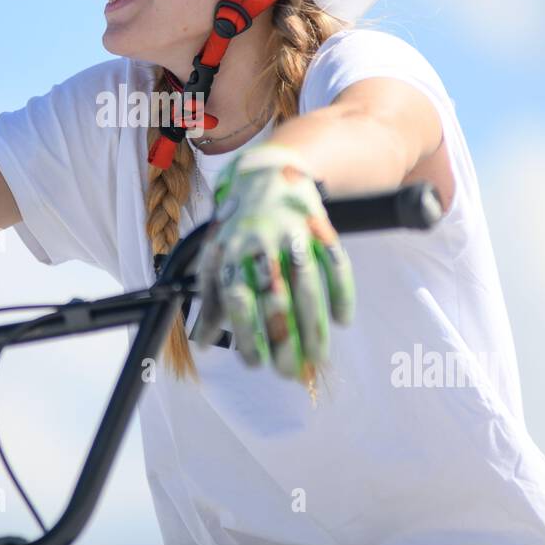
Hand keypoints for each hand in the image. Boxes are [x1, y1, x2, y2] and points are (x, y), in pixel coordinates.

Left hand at [196, 144, 354, 379]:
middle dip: (283, 339)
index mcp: (232, 251)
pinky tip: (343, 320)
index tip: (254, 364)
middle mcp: (261, 243)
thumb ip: (211, 298)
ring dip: (315, 325)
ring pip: (308, 285)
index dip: (245, 334)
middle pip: (275, 297)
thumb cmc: (236, 223)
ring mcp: (293, 233)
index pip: (238, 300)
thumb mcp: (216, 255)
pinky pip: (335, 261)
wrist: (265, 172)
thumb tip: (202, 343)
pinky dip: (342, 292)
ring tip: (318, 358)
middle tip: (289, 372)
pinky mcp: (320, 226)